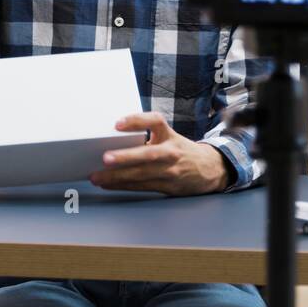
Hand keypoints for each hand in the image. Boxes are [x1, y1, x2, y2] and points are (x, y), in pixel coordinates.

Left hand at [88, 112, 230, 195]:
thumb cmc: (181, 150)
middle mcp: (171, 152)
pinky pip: (142, 186)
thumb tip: (113, 138)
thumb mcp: (169, 137)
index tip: (118, 124)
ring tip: (97, 177)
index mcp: (169, 135)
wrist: (209, 169)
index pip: (155, 122)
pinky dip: (123, 186)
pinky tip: (109, 184)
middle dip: (125, 157)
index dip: (137, 121)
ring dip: (117, 177)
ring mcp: (170, 170)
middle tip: (105, 158)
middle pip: (148, 154)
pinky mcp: (168, 186)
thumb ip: (148, 137)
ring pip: (142, 174)